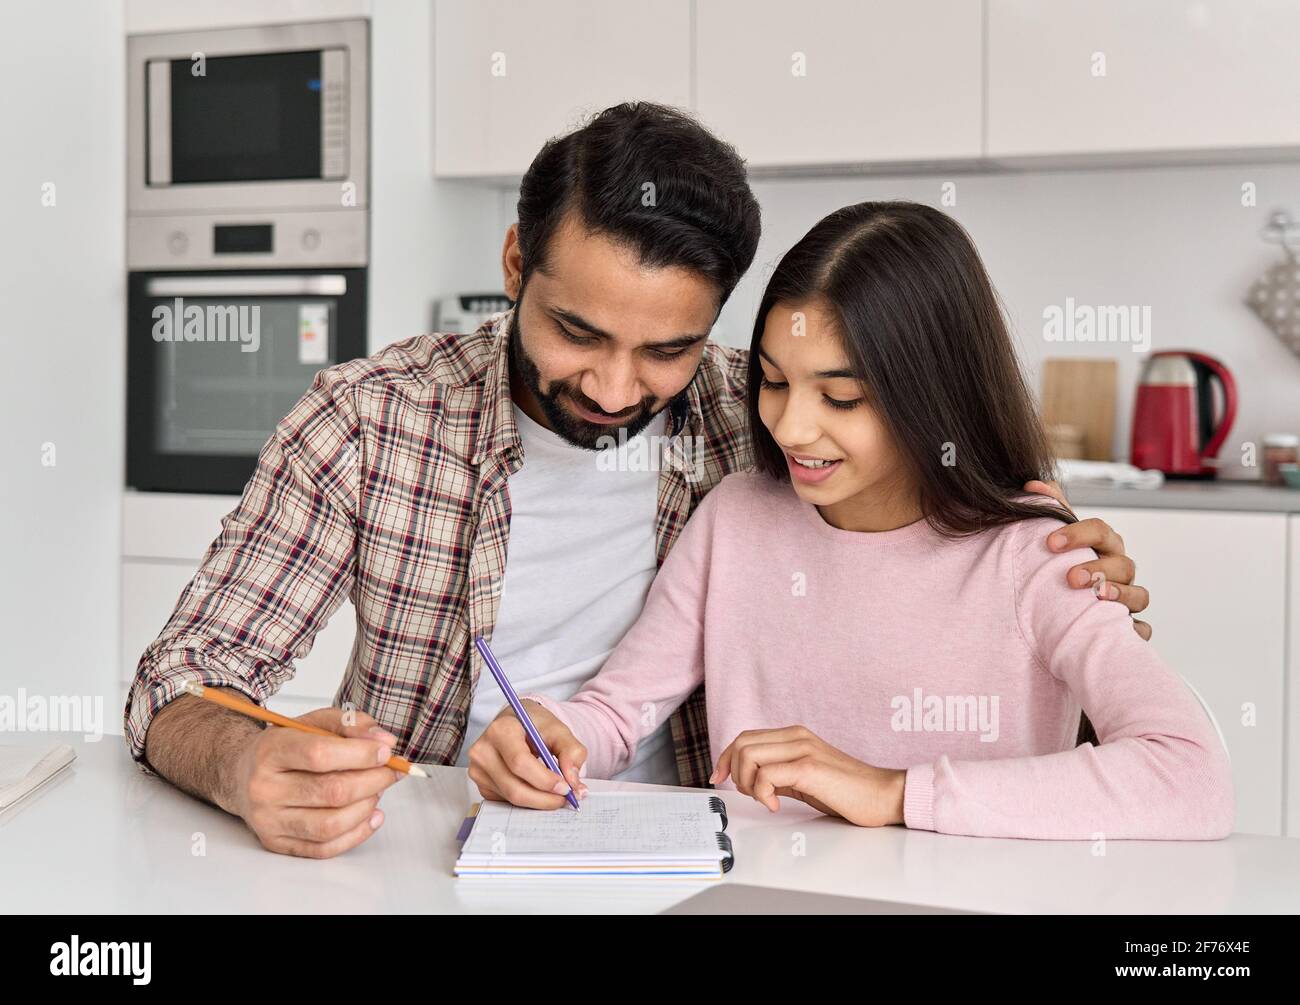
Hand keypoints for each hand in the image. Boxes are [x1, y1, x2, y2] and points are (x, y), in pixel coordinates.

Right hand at [226, 706, 404, 858]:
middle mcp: (265, 788)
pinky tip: (371, 816)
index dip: (360, 754)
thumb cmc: (284, 748)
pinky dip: (356, 834)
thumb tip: (385, 741)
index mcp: (272, 750)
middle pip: (331, 792)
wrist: (240, 775)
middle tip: (391, 772)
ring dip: (366, 808)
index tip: (385, 752)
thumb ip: (352, 724)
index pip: (320, 755)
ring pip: (330, 824)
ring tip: (377, 791)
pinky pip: (323, 849)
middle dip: (373, 781)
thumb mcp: (314, 722)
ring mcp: (268, 819)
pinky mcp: (275, 843)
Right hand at [466, 700, 588, 808]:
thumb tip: (573, 782)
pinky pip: (507, 801)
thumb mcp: (558, 730)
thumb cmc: (535, 725)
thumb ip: (571, 752)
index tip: (565, 787)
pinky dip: (528, 800)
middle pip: (514, 787)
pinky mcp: (482, 784)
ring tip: (556, 793)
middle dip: (544, 798)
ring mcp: (479, 770)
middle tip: (565, 797)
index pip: (520, 763)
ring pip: (511, 798)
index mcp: (500, 730)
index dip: (545, 780)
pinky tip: (537, 789)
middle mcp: (483, 751)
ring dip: (538, 801)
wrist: (516, 722)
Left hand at [710, 725, 905, 826]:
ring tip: (765, 799)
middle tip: (750, 794)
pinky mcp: (809, 767)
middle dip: (734, 772)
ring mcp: (803, 749)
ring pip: (748, 754)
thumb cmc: (848, 791)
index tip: (719, 778)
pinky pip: (766, 775)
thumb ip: (778, 774)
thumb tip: (750, 780)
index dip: (726, 758)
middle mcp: (797, 736)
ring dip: (747, 783)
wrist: (883, 795)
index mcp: (795, 736)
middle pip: (741, 743)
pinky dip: (762, 794)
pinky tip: (777, 806)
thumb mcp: (804, 779)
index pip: (745, 737)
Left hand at [1024, 479, 1151, 639]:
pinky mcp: (1128, 625)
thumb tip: (1033, 485)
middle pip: (1123, 564)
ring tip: (1098, 597)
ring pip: (1139, 595)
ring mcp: (1127, 597)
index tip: (1050, 542)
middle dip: (1098, 569)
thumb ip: (1049, 510)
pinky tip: (1120, 632)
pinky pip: (1142, 630)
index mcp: (1103, 544)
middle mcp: (1119, 569)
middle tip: (1071, 577)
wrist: (1064, 601)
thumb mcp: (1056, 538)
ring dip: (1120, 595)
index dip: (1078, 534)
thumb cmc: (1063, 564)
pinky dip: (1135, 631)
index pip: (1100, 531)